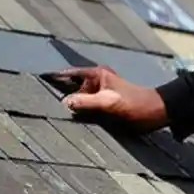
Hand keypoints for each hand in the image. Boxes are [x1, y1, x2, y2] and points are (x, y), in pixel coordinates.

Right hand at [46, 66, 168, 132]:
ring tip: (48, 111)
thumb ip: (86, 102)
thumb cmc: (136, 104)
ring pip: (79, 99)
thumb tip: (64, 103)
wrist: (156, 113)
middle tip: (37, 98)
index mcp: (97, 75)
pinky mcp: (105, 106)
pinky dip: (78, 112)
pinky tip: (69, 120)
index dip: (54, 76)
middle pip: (72, 87)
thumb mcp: (109, 103)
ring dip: (69, 104)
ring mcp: (101, 94)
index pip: (69, 74)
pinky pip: (86, 108)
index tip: (38, 78)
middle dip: (58, 92)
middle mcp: (97, 82)